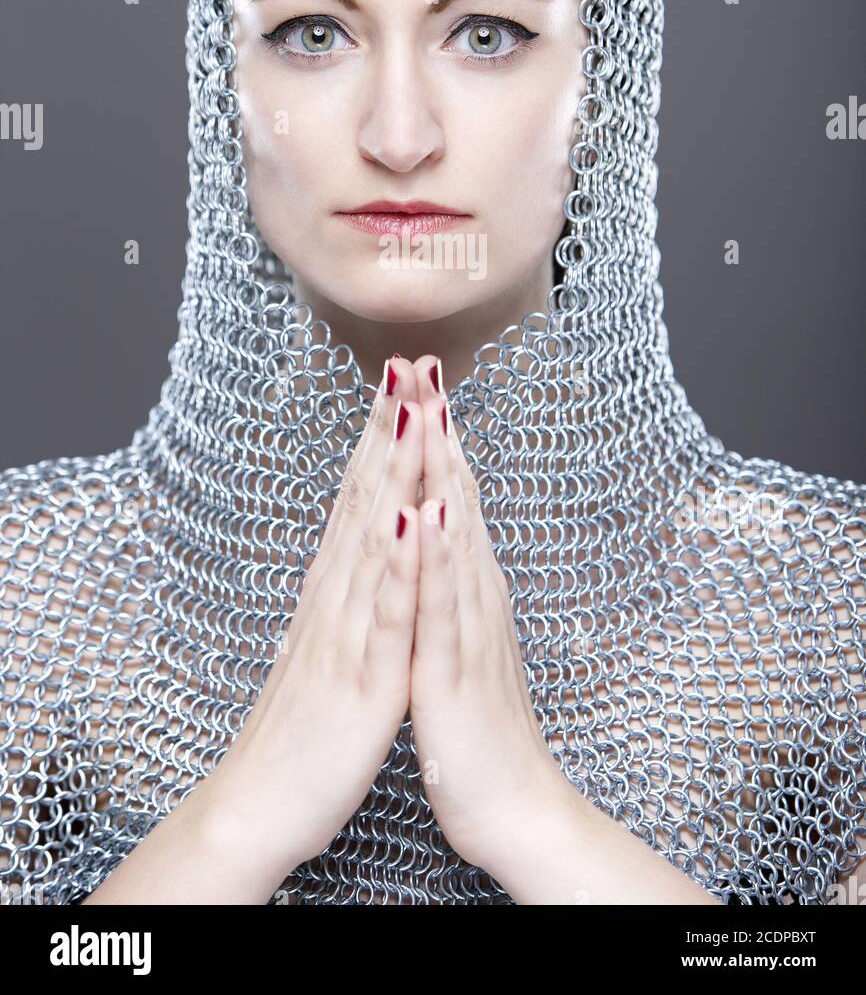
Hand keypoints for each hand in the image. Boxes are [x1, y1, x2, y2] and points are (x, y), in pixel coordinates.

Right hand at [193, 354, 424, 886]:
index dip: (385, 434)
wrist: (262, 802)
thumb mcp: (329, 639)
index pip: (364, 493)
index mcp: (336, 587)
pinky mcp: (361, 677)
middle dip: (392, 427)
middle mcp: (336, 594)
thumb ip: (345, 589)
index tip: (404, 377)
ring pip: (376, 538)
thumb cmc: (304, 721)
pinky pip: (384, 614)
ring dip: (395, 471)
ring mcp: (346, 631)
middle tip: (409, 361)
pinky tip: (411, 518)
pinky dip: (398, 564)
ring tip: (413, 410)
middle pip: (367, 496)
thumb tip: (361, 542)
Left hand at [406, 355, 564, 877]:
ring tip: (429, 411)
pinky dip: (435, 556)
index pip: (447, 494)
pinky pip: (442, 606)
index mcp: (465, 585)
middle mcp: (473, 593)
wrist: (516, 805)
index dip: (430, 434)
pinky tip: (429, 512)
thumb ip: (451, 585)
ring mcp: (468, 627)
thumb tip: (440, 536)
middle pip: (455, 496)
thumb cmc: (480, 725)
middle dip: (435, 427)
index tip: (412, 377)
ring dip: (440, 470)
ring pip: (454, 535)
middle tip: (421, 361)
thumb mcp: (458, 638)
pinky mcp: (455, 669)